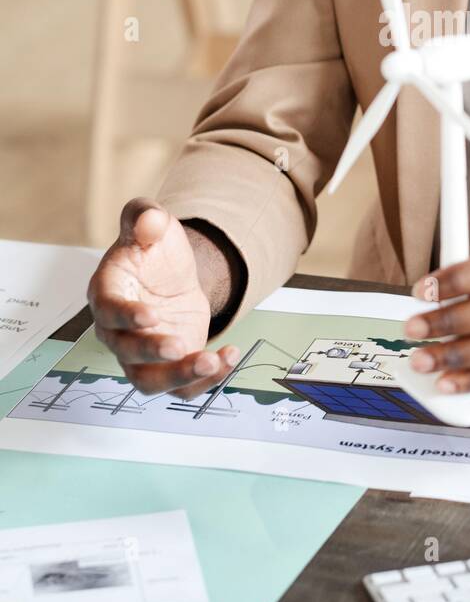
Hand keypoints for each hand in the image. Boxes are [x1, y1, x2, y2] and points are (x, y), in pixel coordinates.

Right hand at [87, 199, 240, 397]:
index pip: (109, 312)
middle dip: (153, 353)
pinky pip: (182, 386)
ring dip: (180, 377)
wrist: (172, 272)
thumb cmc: (152, 249)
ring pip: (149, 381)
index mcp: (108, 293)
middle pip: (126, 353)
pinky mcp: (168, 366)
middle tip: (181, 346)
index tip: (151, 316)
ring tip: (213, 362)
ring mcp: (141, 354)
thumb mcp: (152, 221)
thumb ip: (144, 216)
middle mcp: (118, 331)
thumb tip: (148, 220)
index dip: (126, 317)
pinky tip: (229, 358)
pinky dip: (206, 380)